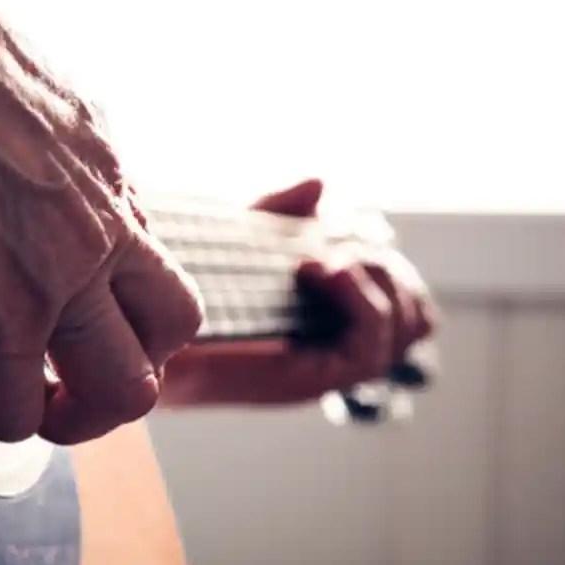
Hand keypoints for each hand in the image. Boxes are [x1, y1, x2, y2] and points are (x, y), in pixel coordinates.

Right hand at [0, 14, 203, 445]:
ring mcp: (63, 276)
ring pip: (126, 390)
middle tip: (63, 363)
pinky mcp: (2, 314)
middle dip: (127, 360)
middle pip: (174, 326)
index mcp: (103, 166)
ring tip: (10, 394)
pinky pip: (12, 409)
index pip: (144, 248)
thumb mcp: (11, 73)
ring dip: (73, 412)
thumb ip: (22, 115)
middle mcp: (102, 225)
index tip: (53, 285)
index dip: (109, 285)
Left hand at [158, 179, 435, 406]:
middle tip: (338, 248)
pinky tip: (320, 271)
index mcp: (331, 315)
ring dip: (379, 282)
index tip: (345, 234)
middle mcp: (337, 344)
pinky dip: (359, 301)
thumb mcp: (242, 238)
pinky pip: (368, 349)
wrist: (147, 337)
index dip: (394, 266)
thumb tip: (319, 183)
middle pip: (418, 314)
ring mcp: (327, 365)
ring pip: (405, 329)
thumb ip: (281, 211)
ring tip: (326, 261)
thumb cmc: (189, 290)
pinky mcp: (309, 381)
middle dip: (390, 270)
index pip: (408, 300)